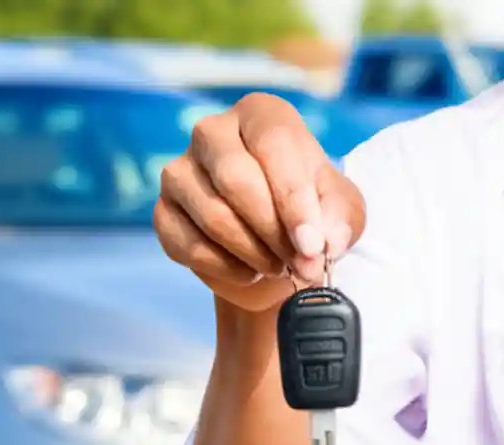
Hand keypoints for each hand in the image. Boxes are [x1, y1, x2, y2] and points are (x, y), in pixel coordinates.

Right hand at [154, 93, 366, 312]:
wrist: (269, 245)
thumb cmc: (305, 213)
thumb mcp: (339, 210)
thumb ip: (339, 218)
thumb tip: (324, 241)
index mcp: (260, 114)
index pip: (273, 145)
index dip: (294, 199)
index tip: (312, 245)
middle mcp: (212, 132)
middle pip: (235, 179)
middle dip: (272, 230)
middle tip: (299, 262)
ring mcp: (179, 171)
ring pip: (213, 216)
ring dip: (253, 253)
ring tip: (278, 266)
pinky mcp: (163, 211)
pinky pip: (188, 244)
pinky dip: (225, 267)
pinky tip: (248, 270)